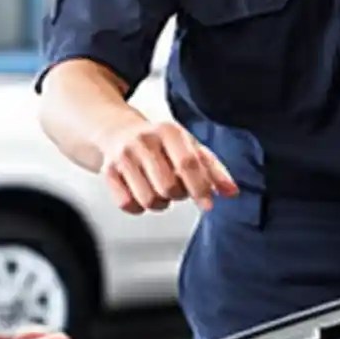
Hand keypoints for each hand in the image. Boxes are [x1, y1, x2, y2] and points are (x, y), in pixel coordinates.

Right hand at [99, 120, 238, 212]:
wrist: (118, 131)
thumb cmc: (161, 143)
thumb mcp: (189, 147)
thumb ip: (213, 169)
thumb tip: (232, 192)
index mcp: (169, 131)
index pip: (188, 163)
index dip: (200, 187)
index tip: (208, 205)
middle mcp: (144, 141)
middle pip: (168, 187)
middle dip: (178, 195)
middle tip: (176, 187)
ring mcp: (124, 156)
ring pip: (148, 200)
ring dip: (159, 203)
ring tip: (158, 189)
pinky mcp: (107, 171)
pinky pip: (127, 205)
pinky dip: (138, 207)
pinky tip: (140, 192)